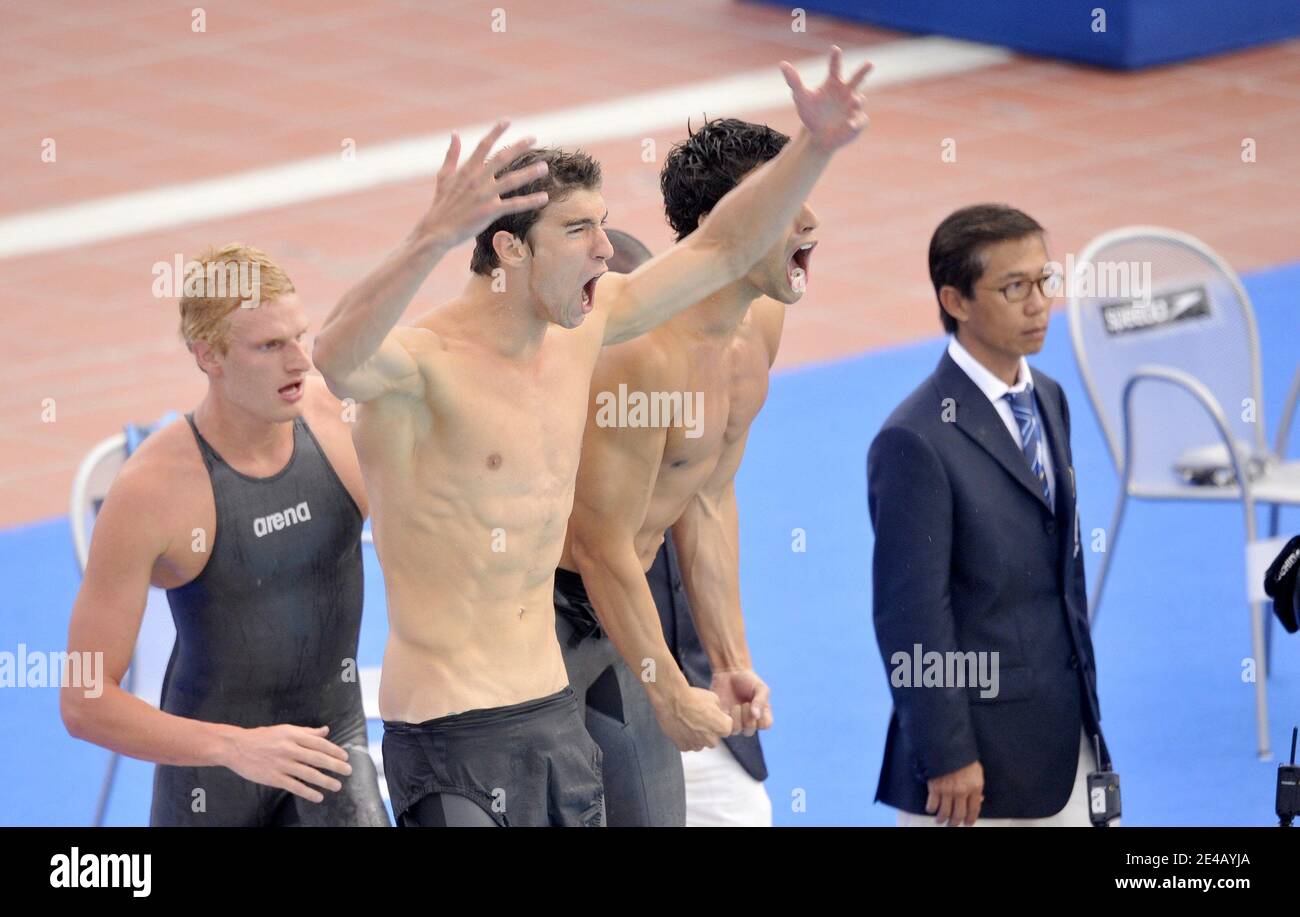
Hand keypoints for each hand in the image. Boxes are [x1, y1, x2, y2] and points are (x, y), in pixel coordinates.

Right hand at [223, 724, 353, 802]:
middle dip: (335, 765)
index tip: (345, 757)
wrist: (236, 747)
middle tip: (348, 771)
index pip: (319, 743)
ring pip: (308, 774)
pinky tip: (318, 797)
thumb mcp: (285, 729)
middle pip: (318, 758)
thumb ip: (306, 732)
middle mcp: (289, 749)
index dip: (334, 750)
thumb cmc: (263, 737)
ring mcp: (282, 764)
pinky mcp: (274, 778)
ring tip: (337, 786)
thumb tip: (326, 731)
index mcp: (293, 735)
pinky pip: (294, 786)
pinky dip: (308, 792)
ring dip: (325, 781)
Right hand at [415, 120, 550, 248]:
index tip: (507, 121)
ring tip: (544, 167)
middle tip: (533, 138)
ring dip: (529, 173)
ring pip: (511, 180)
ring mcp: (484, 195)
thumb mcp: (443, 176)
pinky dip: (530, 201)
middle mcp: (477, 179)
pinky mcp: (489, 211)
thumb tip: (455, 134)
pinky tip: (544, 198)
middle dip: (518, 147)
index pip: (483, 146)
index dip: (495, 132)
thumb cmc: (441, 204)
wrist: (437, 229)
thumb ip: (452, 154)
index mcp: (467, 170)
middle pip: (501, 158)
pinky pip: (514, 205)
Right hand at [650, 685, 733, 751]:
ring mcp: (697, 745)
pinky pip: (687, 744)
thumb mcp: (714, 697)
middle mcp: (712, 740)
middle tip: (699, 718)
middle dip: (708, 730)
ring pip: (700, 742)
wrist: (672, 700)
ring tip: (688, 721)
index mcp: (723, 728)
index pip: (726, 728)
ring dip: (697, 735)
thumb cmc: (692, 697)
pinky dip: (685, 738)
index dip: (719, 720)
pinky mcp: (683, 747)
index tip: (713, 715)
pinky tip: (681, 726)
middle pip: (713, 738)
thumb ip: (718, 710)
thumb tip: (716, 712)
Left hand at [710, 668, 772, 736]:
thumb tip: (756, 716)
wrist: (729, 672)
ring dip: (736, 718)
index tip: (755, 703)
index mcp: (761, 714)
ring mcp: (734, 721)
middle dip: (746, 717)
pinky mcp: (721, 718)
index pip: (765, 725)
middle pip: (749, 731)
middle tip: (744, 704)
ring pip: (736, 731)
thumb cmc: (748, 680)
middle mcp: (748, 721)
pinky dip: (725, 718)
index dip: (761, 716)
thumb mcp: (760, 687)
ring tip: (735, 705)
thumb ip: (760, 700)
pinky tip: (726, 707)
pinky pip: (723, 727)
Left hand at [779, 46, 871, 151]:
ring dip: (857, 100)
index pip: (835, 68)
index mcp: (834, 83)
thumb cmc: (811, 113)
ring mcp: (853, 108)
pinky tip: (850, 125)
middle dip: (863, 71)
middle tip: (870, 63)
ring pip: (859, 100)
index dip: (835, 58)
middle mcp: (846, 93)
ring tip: (854, 100)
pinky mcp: (857, 123)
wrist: (818, 137)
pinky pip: (858, 121)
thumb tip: (782, 64)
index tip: (834, 49)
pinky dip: (855, 123)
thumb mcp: (801, 98)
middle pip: (857, 79)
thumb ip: (794, 81)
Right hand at [925, 760, 984, 825]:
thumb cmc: (963, 756)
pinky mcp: (934, 787)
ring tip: (940, 821)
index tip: (967, 824)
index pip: (974, 810)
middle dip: (955, 823)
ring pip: (944, 812)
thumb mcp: (977, 771)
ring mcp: (947, 791)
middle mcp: (961, 792)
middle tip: (952, 825)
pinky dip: (931, 809)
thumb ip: (977, 786)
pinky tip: (931, 810)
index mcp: (974, 787)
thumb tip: (979, 800)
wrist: (946, 745)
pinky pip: (932, 804)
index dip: (970, 819)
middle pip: (958, 814)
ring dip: (942, 819)